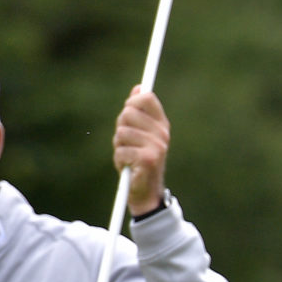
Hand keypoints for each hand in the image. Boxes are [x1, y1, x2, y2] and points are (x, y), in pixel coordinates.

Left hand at [113, 87, 168, 214]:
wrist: (146, 192)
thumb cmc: (139, 161)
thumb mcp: (140, 134)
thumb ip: (139, 112)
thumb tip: (138, 88)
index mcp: (162, 125)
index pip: (146, 98)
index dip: (132, 102)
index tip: (128, 112)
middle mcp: (162, 134)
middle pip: (128, 113)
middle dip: (120, 127)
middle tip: (126, 142)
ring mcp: (157, 147)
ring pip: (121, 132)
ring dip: (119, 146)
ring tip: (127, 156)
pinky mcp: (148, 160)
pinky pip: (121, 150)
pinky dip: (119, 160)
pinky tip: (127, 167)